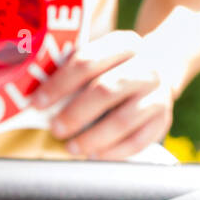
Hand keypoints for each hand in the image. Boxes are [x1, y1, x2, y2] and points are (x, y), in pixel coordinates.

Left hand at [29, 30, 180, 159]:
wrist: (160, 71)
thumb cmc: (113, 68)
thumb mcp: (99, 57)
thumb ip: (71, 71)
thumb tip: (35, 98)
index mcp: (124, 44)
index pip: (87, 61)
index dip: (59, 84)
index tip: (37, 103)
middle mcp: (146, 67)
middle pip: (106, 90)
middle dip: (75, 113)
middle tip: (55, 130)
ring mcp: (158, 94)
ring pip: (123, 119)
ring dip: (93, 137)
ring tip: (72, 147)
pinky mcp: (164, 120)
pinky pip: (139, 141)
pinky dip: (114, 151)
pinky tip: (95, 154)